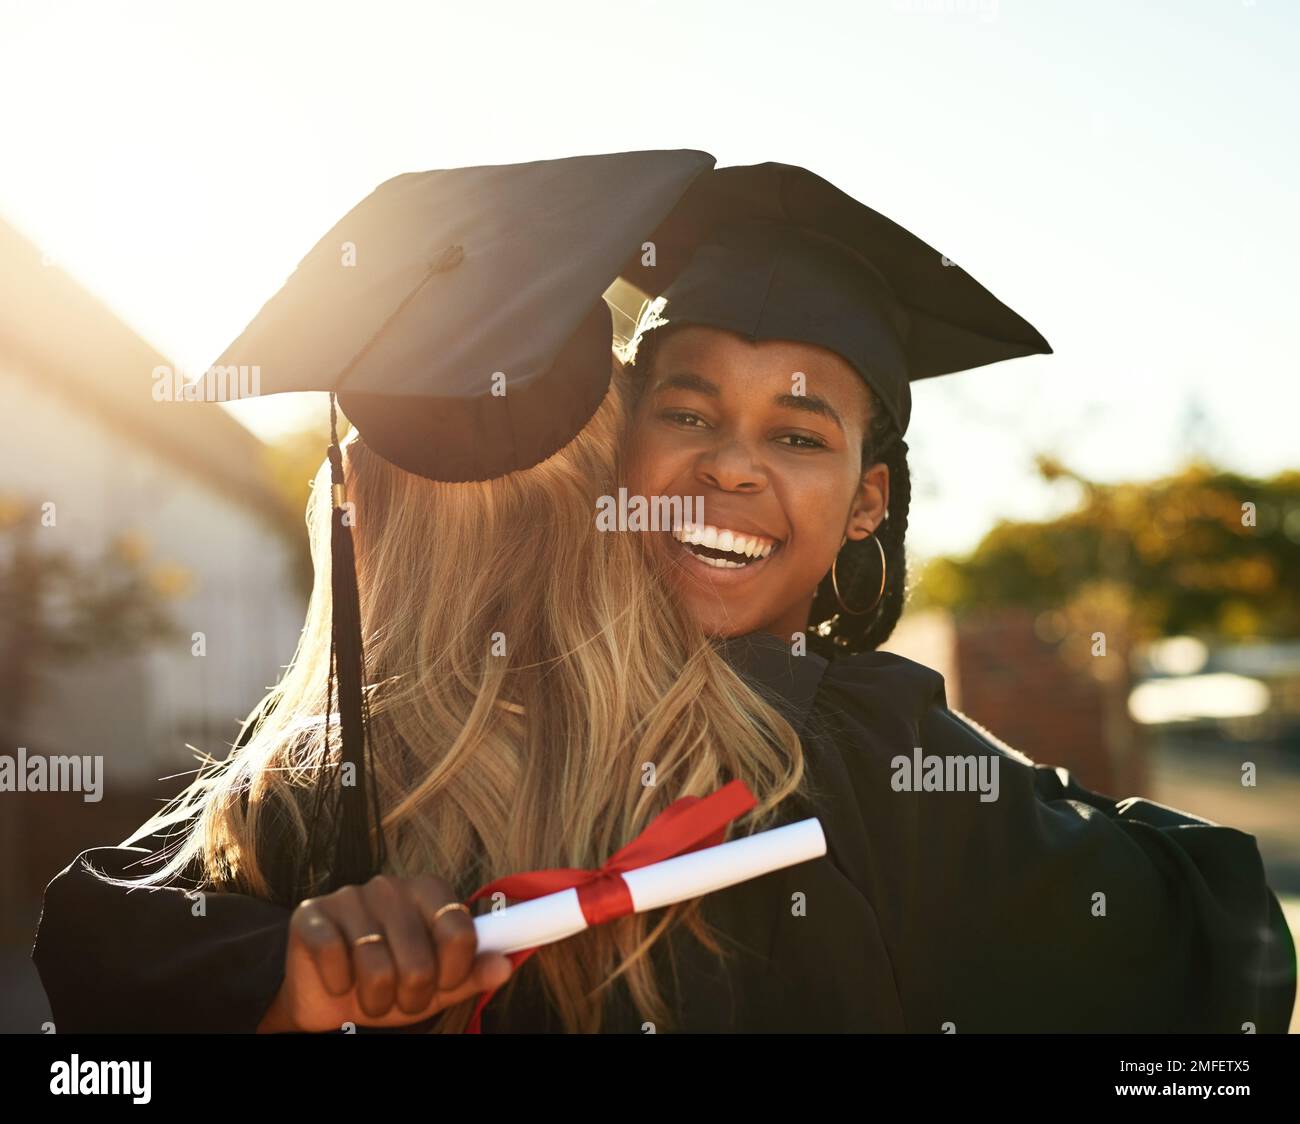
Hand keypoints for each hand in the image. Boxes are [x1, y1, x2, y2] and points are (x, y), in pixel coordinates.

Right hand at [257, 873, 511, 1032]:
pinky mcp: (311, 914)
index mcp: (428, 891)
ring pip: (376, 966)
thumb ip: (470, 974)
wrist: (325, 995)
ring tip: (372, 996)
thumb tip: (504, 967)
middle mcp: (390, 885)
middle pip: (419, 960)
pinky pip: (334, 957)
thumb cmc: (389, 982)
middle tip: (401, 998)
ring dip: (375, 999)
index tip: (443, 984)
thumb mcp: (436, 984)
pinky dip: (338, 984)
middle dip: (412, 996)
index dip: (455, 972)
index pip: (459, 932)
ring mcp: (349, 896)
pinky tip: (339, 981)